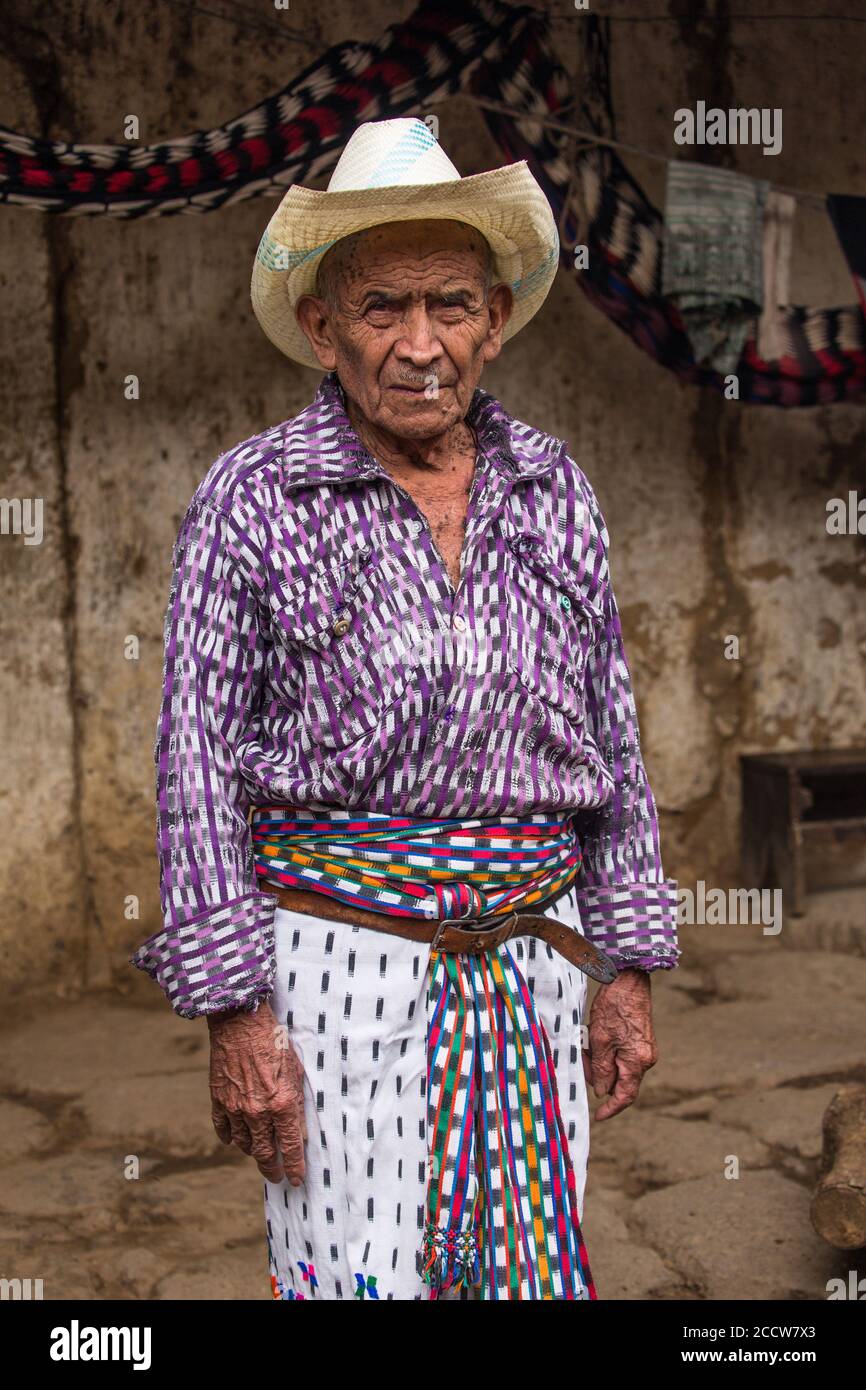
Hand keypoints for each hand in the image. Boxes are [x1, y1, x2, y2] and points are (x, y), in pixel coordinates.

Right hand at [207, 1001, 306, 1184]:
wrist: (241, 1023)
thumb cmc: (275, 1043)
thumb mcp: (297, 1072)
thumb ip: (298, 1104)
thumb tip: (300, 1131)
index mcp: (282, 1104)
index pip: (290, 1147)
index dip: (295, 1167)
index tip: (297, 1180)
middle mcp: (258, 1112)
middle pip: (264, 1154)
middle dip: (273, 1169)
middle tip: (278, 1176)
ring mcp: (236, 1108)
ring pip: (244, 1144)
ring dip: (253, 1152)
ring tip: (260, 1152)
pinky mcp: (219, 1100)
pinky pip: (224, 1130)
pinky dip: (231, 1137)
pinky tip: (237, 1138)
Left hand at [582, 968, 657, 1120]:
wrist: (628, 979)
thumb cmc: (615, 1007)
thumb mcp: (601, 1041)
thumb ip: (602, 1069)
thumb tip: (603, 1091)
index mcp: (638, 1062)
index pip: (625, 1095)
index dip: (611, 1109)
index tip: (599, 1116)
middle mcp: (645, 1058)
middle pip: (621, 1080)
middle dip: (599, 1076)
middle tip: (581, 1063)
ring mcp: (644, 1048)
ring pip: (619, 1066)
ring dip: (601, 1062)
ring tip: (585, 1047)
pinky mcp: (640, 1039)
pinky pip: (622, 1055)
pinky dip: (607, 1052)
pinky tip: (594, 1040)